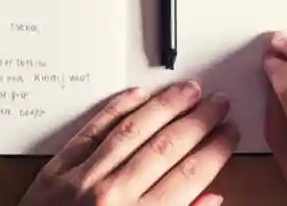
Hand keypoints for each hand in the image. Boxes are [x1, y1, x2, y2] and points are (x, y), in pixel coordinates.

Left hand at [19, 82, 238, 205]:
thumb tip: (209, 199)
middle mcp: (114, 197)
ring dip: (165, 106)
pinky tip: (138, 94)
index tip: (230, 132)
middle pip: (167, 146)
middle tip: (218, 102)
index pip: (191, 175)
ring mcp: (83, 180)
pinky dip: (116, 108)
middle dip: (199, 121)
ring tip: (187, 90)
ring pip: (134, 130)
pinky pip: (92, 130)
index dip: (216, 149)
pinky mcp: (57, 170)